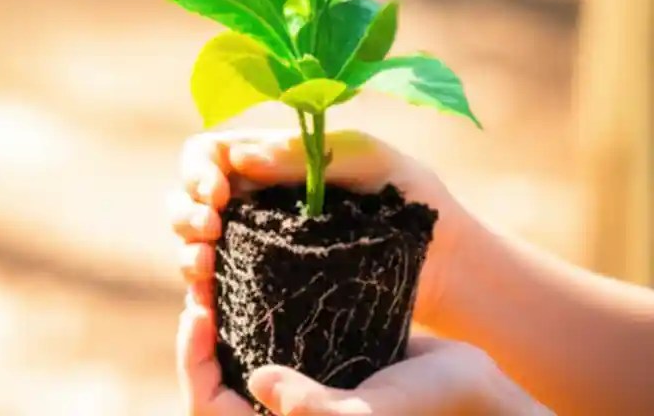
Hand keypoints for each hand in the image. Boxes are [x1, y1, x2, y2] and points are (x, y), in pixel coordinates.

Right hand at [172, 130, 480, 414]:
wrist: (447, 262)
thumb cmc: (410, 195)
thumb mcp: (365, 159)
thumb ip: (301, 153)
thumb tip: (238, 159)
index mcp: (269, 158)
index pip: (207, 152)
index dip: (197, 169)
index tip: (217, 191)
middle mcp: (254, 198)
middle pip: (186, 196)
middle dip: (184, 210)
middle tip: (210, 226)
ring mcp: (256, 242)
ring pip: (192, 240)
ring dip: (185, 247)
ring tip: (205, 261)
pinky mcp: (265, 284)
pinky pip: (216, 281)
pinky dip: (201, 283)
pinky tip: (209, 289)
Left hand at [180, 299, 544, 414]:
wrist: (477, 392)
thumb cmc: (430, 409)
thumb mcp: (370, 414)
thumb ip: (315, 408)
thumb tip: (259, 382)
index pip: (208, 407)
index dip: (192, 363)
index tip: (196, 312)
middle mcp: (283, 414)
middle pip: (215, 379)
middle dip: (200, 333)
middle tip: (199, 281)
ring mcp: (298, 390)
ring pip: (236, 355)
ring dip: (222, 318)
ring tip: (216, 270)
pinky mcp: (314, 366)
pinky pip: (267, 340)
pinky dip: (251, 312)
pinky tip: (252, 272)